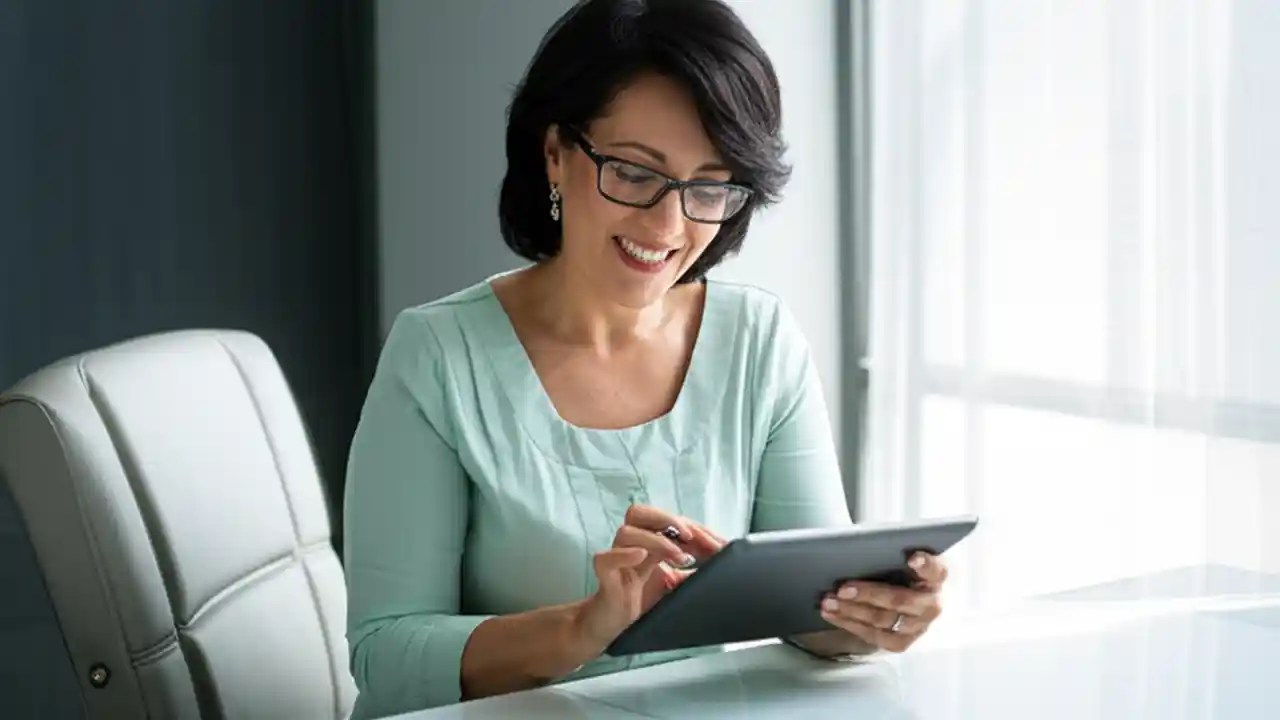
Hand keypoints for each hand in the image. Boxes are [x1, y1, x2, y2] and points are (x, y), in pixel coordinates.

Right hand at [573, 504, 724, 652]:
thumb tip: (720, 564)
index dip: (692, 528)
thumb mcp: (674, 585)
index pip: (667, 522)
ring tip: (679, 557)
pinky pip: (605, 558)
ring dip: (656, 540)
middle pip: (640, 513)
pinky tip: (640, 556)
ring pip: (626, 532)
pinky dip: (623, 554)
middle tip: (691, 537)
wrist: (612, 626)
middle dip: (668, 519)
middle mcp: (630, 545)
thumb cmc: (641, 601)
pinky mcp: (605, 577)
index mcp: (647, 543)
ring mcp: (616, 559)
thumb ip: (691, 572)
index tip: (717, 544)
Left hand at [816, 552, 947, 652]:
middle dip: (868, 594)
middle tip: (841, 589)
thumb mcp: (898, 559)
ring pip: (883, 620)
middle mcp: (932, 604)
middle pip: (899, 599)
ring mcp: (919, 627)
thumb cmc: (898, 572)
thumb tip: (856, 549)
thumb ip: (888, 553)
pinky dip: (850, 624)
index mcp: (936, 577)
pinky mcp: (903, 643)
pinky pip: (875, 636)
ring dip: (852, 611)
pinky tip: (832, 615)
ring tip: (828, 602)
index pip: (935, 569)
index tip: (912, 558)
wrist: (905, 598)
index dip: (925, 564)